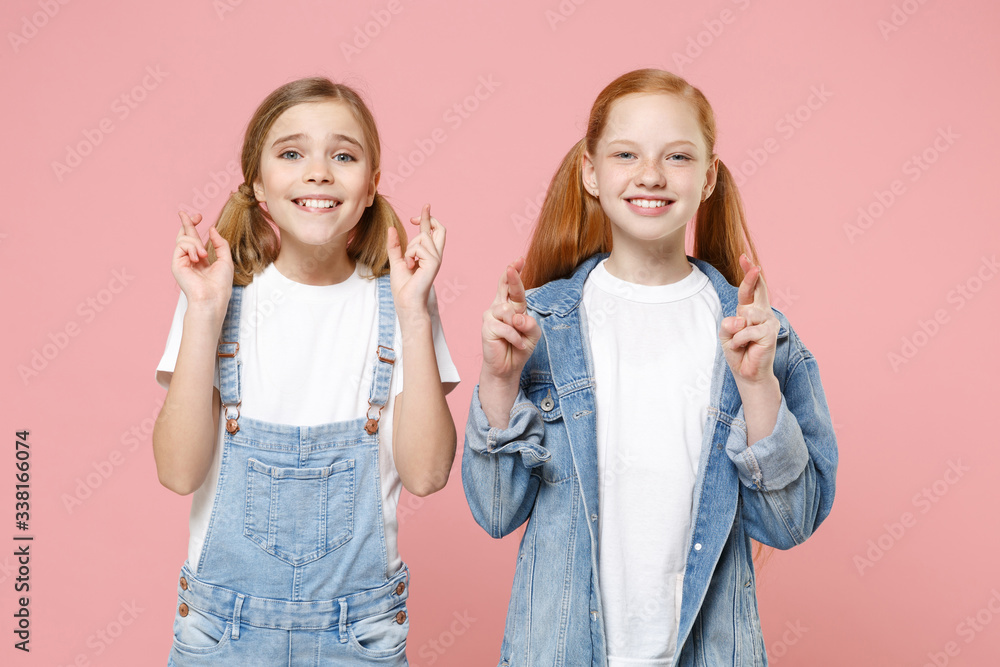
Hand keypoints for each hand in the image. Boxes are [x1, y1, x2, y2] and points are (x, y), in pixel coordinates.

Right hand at [171, 211, 232, 308]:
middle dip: (188, 223)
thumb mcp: (225, 259)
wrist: (213, 297)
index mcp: (200, 259)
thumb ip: (219, 243)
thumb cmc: (220, 284)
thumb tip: (212, 228)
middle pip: (183, 235)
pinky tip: (198, 258)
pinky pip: (181, 245)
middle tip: (196, 215)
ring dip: (196, 243)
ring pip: (184, 239)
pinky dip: (191, 248)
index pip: (194, 239)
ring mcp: (181, 261)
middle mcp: (189, 259)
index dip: (193, 226)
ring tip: (204, 255)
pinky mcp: (176, 263)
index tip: (199, 217)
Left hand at [387, 203, 445, 314]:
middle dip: (429, 219)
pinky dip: (410, 254)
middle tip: (414, 219)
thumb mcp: (396, 261)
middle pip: (440, 229)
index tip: (425, 206)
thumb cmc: (403, 287)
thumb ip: (395, 246)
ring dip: (409, 248)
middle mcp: (435, 255)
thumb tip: (391, 228)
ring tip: (408, 262)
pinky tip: (411, 266)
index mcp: (428, 255)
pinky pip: (419, 247)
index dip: (427, 218)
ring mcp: (436, 258)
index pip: (431, 232)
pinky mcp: (434, 262)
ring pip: (423, 237)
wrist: (406, 302)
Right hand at [481, 257, 539, 381]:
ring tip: (519, 339)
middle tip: (513, 266)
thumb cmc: (519, 347)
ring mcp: (491, 316)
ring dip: (519, 328)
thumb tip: (517, 317)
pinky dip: (515, 337)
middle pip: (505, 287)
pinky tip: (516, 344)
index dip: (515, 273)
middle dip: (511, 277)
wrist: (507, 368)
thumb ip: (530, 323)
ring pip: (509, 311)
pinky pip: (506, 327)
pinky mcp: (487, 327)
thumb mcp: (533, 334)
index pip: (513, 287)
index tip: (519, 260)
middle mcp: (500, 307)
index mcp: (512, 306)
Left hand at [719, 253, 779, 384]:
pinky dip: (740, 341)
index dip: (748, 274)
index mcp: (751, 311)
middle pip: (758, 290)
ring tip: (740, 343)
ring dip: (736, 332)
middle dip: (752, 276)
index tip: (745, 258)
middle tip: (751, 263)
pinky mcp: (770, 333)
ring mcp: (768, 322)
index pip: (750, 290)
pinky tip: (744, 348)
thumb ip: (728, 324)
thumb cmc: (738, 352)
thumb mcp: (726, 335)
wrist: (747, 373)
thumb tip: (741, 319)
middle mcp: (762, 313)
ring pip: (746, 316)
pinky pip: (747, 331)